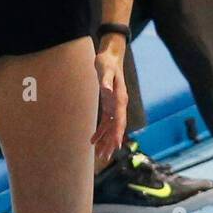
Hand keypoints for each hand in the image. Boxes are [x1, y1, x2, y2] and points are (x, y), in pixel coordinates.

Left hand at [91, 46, 127, 165]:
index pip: (119, 120)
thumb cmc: (107, 63)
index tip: (117, 145)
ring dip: (105, 141)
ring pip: (111, 128)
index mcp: (120, 99)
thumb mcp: (105, 70)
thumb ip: (106, 81)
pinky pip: (105, 122)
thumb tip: (106, 90)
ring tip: (99, 154)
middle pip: (116, 127)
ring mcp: (115, 106)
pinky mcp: (109, 105)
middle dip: (111, 142)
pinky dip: (100, 132)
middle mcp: (119, 105)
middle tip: (105, 156)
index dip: (117, 133)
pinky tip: (93, 141)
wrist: (110, 57)